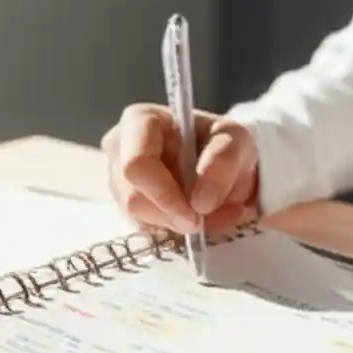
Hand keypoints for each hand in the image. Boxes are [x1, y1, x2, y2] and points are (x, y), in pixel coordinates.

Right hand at [101, 104, 258, 235]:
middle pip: (133, 198)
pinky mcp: (125, 208)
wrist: (221, 162)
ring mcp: (117, 182)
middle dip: (172, 215)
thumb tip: (200, 203)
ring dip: (175, 224)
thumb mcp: (235, 140)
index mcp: (139, 121)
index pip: (137, 163)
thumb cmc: (221, 142)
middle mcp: (119, 151)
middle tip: (204, 220)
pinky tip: (190, 217)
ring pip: (138, 219)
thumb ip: (223, 163)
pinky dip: (173, 231)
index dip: (164, 193)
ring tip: (207, 215)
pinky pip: (144, 230)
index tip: (195, 213)